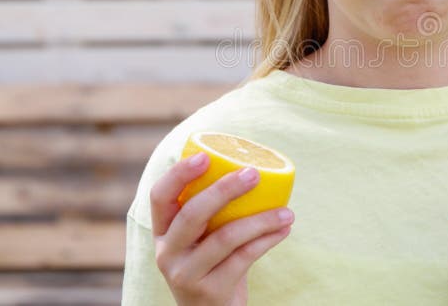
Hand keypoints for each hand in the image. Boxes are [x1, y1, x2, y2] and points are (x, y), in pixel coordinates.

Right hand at [150, 152, 294, 305]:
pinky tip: (284, 229)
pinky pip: (243, 258)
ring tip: (287, 211)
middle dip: (225, 190)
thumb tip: (246, 164)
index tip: (205, 156)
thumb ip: (210, 210)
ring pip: (225, 238)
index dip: (178, 174)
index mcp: (162, 232)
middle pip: (193, 214)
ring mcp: (186, 274)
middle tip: (254, 174)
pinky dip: (268, 240)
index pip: (160, 197)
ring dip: (261, 220)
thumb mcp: (200, 238)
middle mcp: (167, 252)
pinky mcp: (210, 291)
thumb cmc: (211, 264)